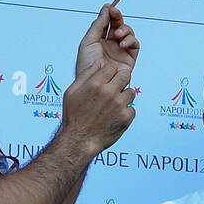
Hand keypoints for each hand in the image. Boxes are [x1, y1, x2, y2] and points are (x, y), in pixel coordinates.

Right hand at [62, 36, 136, 153]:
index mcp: (95, 84)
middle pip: (126, 76)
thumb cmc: (73, 116)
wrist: (79, 141)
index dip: (110, 73)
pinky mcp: (126, 118)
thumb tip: (98, 62)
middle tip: (115, 89)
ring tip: (113, 105)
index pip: (112, 68)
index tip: (107, 80)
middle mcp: (109, 93)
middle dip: (121, 81)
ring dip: (124, 97)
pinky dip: (125, 112)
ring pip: (131, 92)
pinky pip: (132, 109)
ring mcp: (119, 106)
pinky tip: (114, 117)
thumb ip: (86, 75)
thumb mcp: (72, 92)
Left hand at [76, 5, 138, 77]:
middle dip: (118, 18)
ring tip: (118, 35)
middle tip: (115, 13)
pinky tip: (122, 44)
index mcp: (99, 40)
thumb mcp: (89, 41)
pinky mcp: (129, 59)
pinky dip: (131, 41)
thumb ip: (98, 25)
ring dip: (125, 30)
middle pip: (118, 25)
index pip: (106, 23)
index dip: (109, 14)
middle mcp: (110, 44)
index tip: (110, 8)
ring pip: (128, 33)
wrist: (94, 83)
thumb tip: (106, 9)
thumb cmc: (87, 65)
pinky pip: (135, 45)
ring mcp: (120, 51)